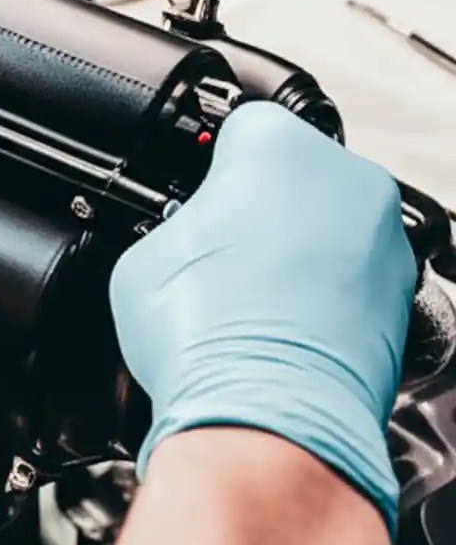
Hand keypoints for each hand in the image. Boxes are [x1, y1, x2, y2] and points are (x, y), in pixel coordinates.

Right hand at [110, 102, 414, 532]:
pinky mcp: (403, 293)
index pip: (237, 125)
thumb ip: (172, 224)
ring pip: (329, 223)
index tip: (194, 195)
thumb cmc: (208, 337)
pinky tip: (280, 325)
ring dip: (295, 247)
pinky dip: (325, 291)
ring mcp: (383, 237)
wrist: (266, 418)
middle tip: (215, 253)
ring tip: (247, 297)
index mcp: (274, 146)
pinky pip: (353, 274)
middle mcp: (344, 178)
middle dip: (257, 205)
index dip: (206, 165)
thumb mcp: (140, 258)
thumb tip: (183, 236)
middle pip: (292, 172)